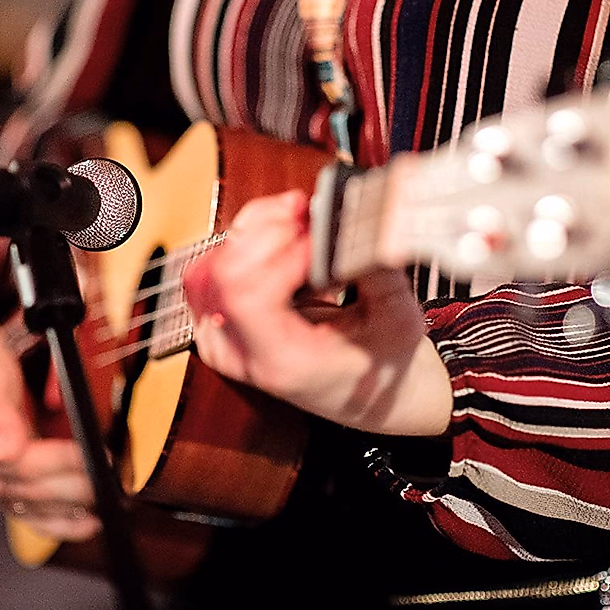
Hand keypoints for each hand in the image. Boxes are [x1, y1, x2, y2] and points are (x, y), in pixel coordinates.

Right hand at [0, 311, 100, 541]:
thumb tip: (5, 450)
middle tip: (111, 475)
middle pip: (29, 490)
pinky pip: (33, 516)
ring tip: (110, 498)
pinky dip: (62, 522)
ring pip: (34, 507)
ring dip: (74, 506)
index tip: (90, 453)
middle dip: (73, 485)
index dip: (58, 461)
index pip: (16, 464)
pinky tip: (87, 523)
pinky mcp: (3, 492)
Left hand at [182, 191, 452, 437]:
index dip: (284, 251)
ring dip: (256, 229)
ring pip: (214, 262)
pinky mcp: (218, 320)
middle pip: (227, 272)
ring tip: (301, 223)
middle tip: (312, 216)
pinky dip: (246, 238)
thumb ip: (373, 268)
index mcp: (284, 364)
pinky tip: (281, 234)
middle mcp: (242, 354)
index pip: (252, 295)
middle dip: (271, 230)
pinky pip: (210, 267)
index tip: (321, 234)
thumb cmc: (381, 361)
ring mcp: (222, 338)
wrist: (366, 393)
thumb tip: (349, 221)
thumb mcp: (398, 318)